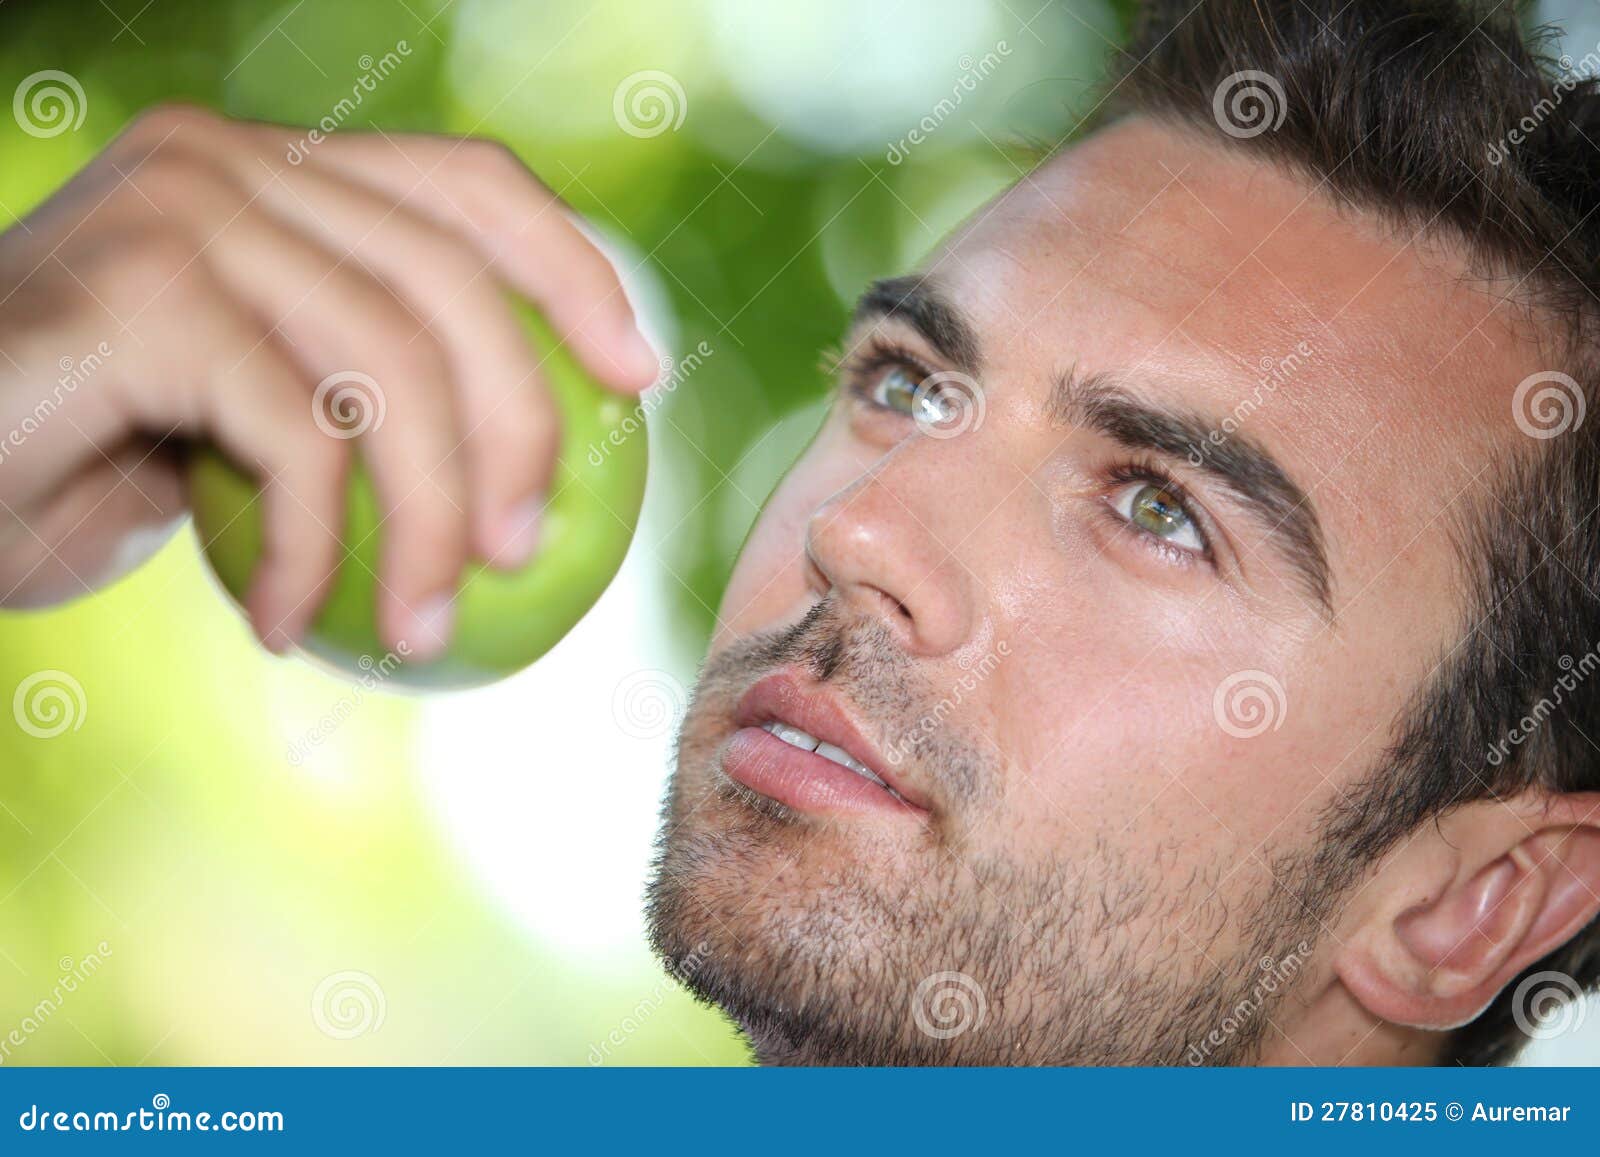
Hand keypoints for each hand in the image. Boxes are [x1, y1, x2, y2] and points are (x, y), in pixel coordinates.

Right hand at [0, 104, 657, 655]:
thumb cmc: (72, 462)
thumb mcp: (246, 422)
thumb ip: (357, 397)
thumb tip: (531, 475)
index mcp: (274, 170)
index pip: (469, 186)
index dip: (575, 272)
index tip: (641, 379)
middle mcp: (228, 159)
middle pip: (453, 280)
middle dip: (521, 431)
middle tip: (522, 556)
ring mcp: (177, 210)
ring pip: (389, 363)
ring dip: (430, 521)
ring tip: (415, 627)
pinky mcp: (133, 292)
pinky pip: (296, 434)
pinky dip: (313, 548)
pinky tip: (278, 617)